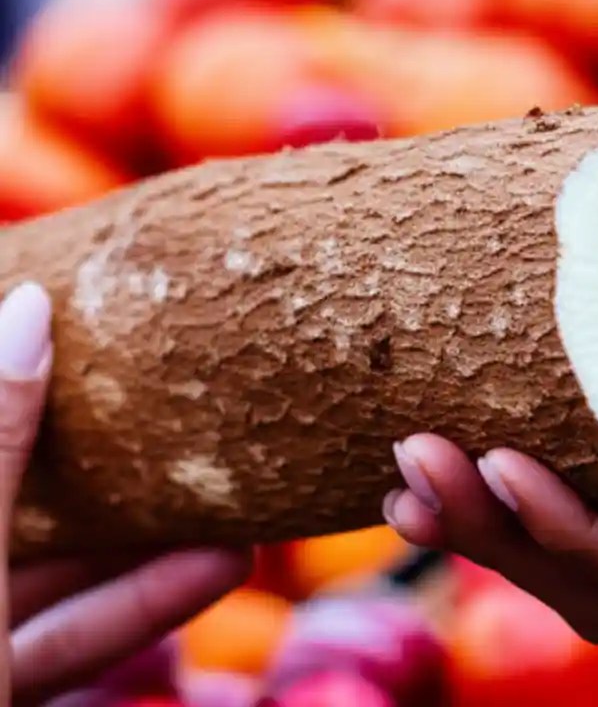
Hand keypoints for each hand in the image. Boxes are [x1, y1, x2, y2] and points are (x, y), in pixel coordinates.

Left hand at [0, 282, 250, 705]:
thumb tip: (30, 306)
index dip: (16, 364)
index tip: (84, 302)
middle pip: (15, 487)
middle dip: (103, 449)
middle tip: (184, 395)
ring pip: (50, 568)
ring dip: (145, 533)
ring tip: (237, 482)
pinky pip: (70, 634)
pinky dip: (144, 602)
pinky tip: (225, 562)